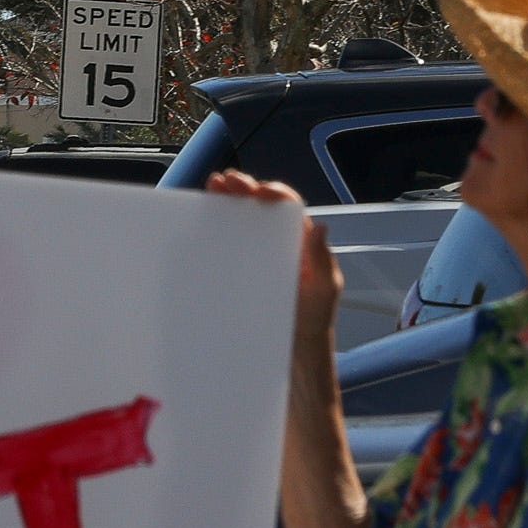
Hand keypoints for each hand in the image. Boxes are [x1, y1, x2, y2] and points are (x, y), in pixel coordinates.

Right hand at [206, 171, 339, 348]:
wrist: (294, 346)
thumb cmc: (314, 317)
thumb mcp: (324, 290)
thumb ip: (322, 260)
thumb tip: (321, 226)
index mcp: (301, 240)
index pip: (288, 207)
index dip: (274, 193)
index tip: (258, 190)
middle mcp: (280, 240)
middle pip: (261, 205)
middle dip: (244, 188)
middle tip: (225, 181)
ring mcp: (260, 252)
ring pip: (243, 217)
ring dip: (228, 199)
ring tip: (213, 188)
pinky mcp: (243, 266)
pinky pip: (230, 241)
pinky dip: (217, 226)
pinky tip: (204, 218)